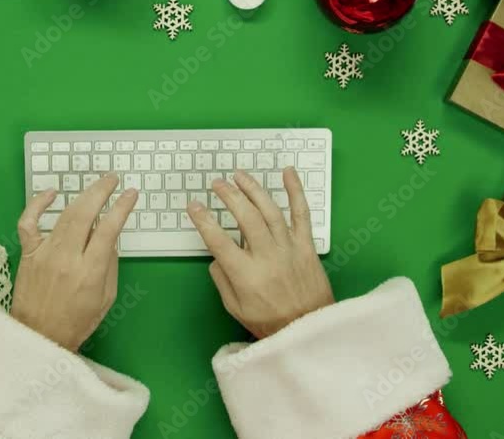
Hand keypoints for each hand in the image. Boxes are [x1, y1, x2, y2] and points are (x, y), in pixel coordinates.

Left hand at [11, 174, 137, 350]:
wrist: (38, 337)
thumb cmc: (77, 322)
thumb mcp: (106, 298)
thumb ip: (110, 265)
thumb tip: (109, 237)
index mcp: (90, 272)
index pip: (109, 229)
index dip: (122, 207)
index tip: (131, 194)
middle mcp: (67, 258)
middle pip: (85, 213)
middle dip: (102, 191)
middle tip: (113, 179)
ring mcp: (44, 253)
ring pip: (64, 215)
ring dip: (82, 195)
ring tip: (96, 186)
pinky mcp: (28, 253)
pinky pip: (29, 222)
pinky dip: (38, 204)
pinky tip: (51, 193)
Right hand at [187, 168, 333, 338]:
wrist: (309, 329)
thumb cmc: (269, 322)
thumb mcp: (234, 307)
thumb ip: (222, 278)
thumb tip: (217, 254)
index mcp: (246, 274)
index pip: (218, 241)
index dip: (203, 221)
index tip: (193, 206)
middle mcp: (267, 257)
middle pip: (245, 217)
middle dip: (228, 196)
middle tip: (217, 184)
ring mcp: (289, 248)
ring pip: (269, 211)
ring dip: (253, 189)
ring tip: (239, 176)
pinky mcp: (306, 246)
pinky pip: (302, 214)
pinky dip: (296, 191)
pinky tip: (288, 173)